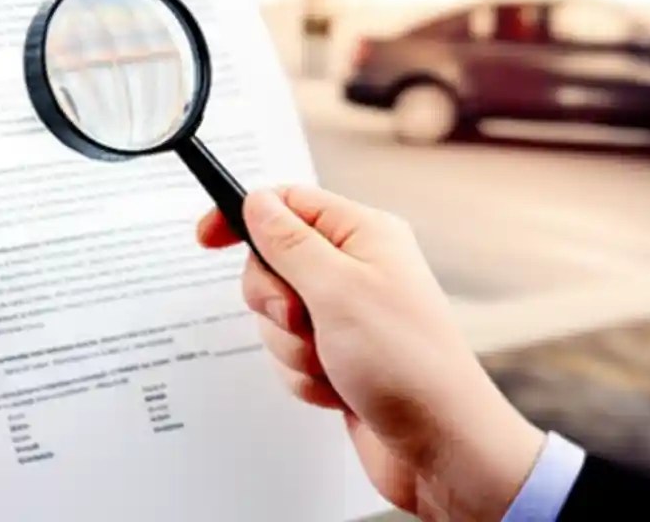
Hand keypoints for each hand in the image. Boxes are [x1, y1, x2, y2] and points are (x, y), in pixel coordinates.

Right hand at [198, 186, 542, 521]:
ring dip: (292, 348)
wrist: (442, 447)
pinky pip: (291, 356)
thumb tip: (256, 202)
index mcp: (364, 235)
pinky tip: (338, 390)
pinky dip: (304, 376)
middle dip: (274, 303)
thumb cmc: (409, 365)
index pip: (287, 203)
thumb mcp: (338, 291)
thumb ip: (289, 242)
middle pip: (272, 264)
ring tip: (333, 364)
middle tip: (303, 320)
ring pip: (276, 318)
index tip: (206, 239)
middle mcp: (356, 270)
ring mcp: (347, 316)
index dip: (243, 218)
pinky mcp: (340, 357)